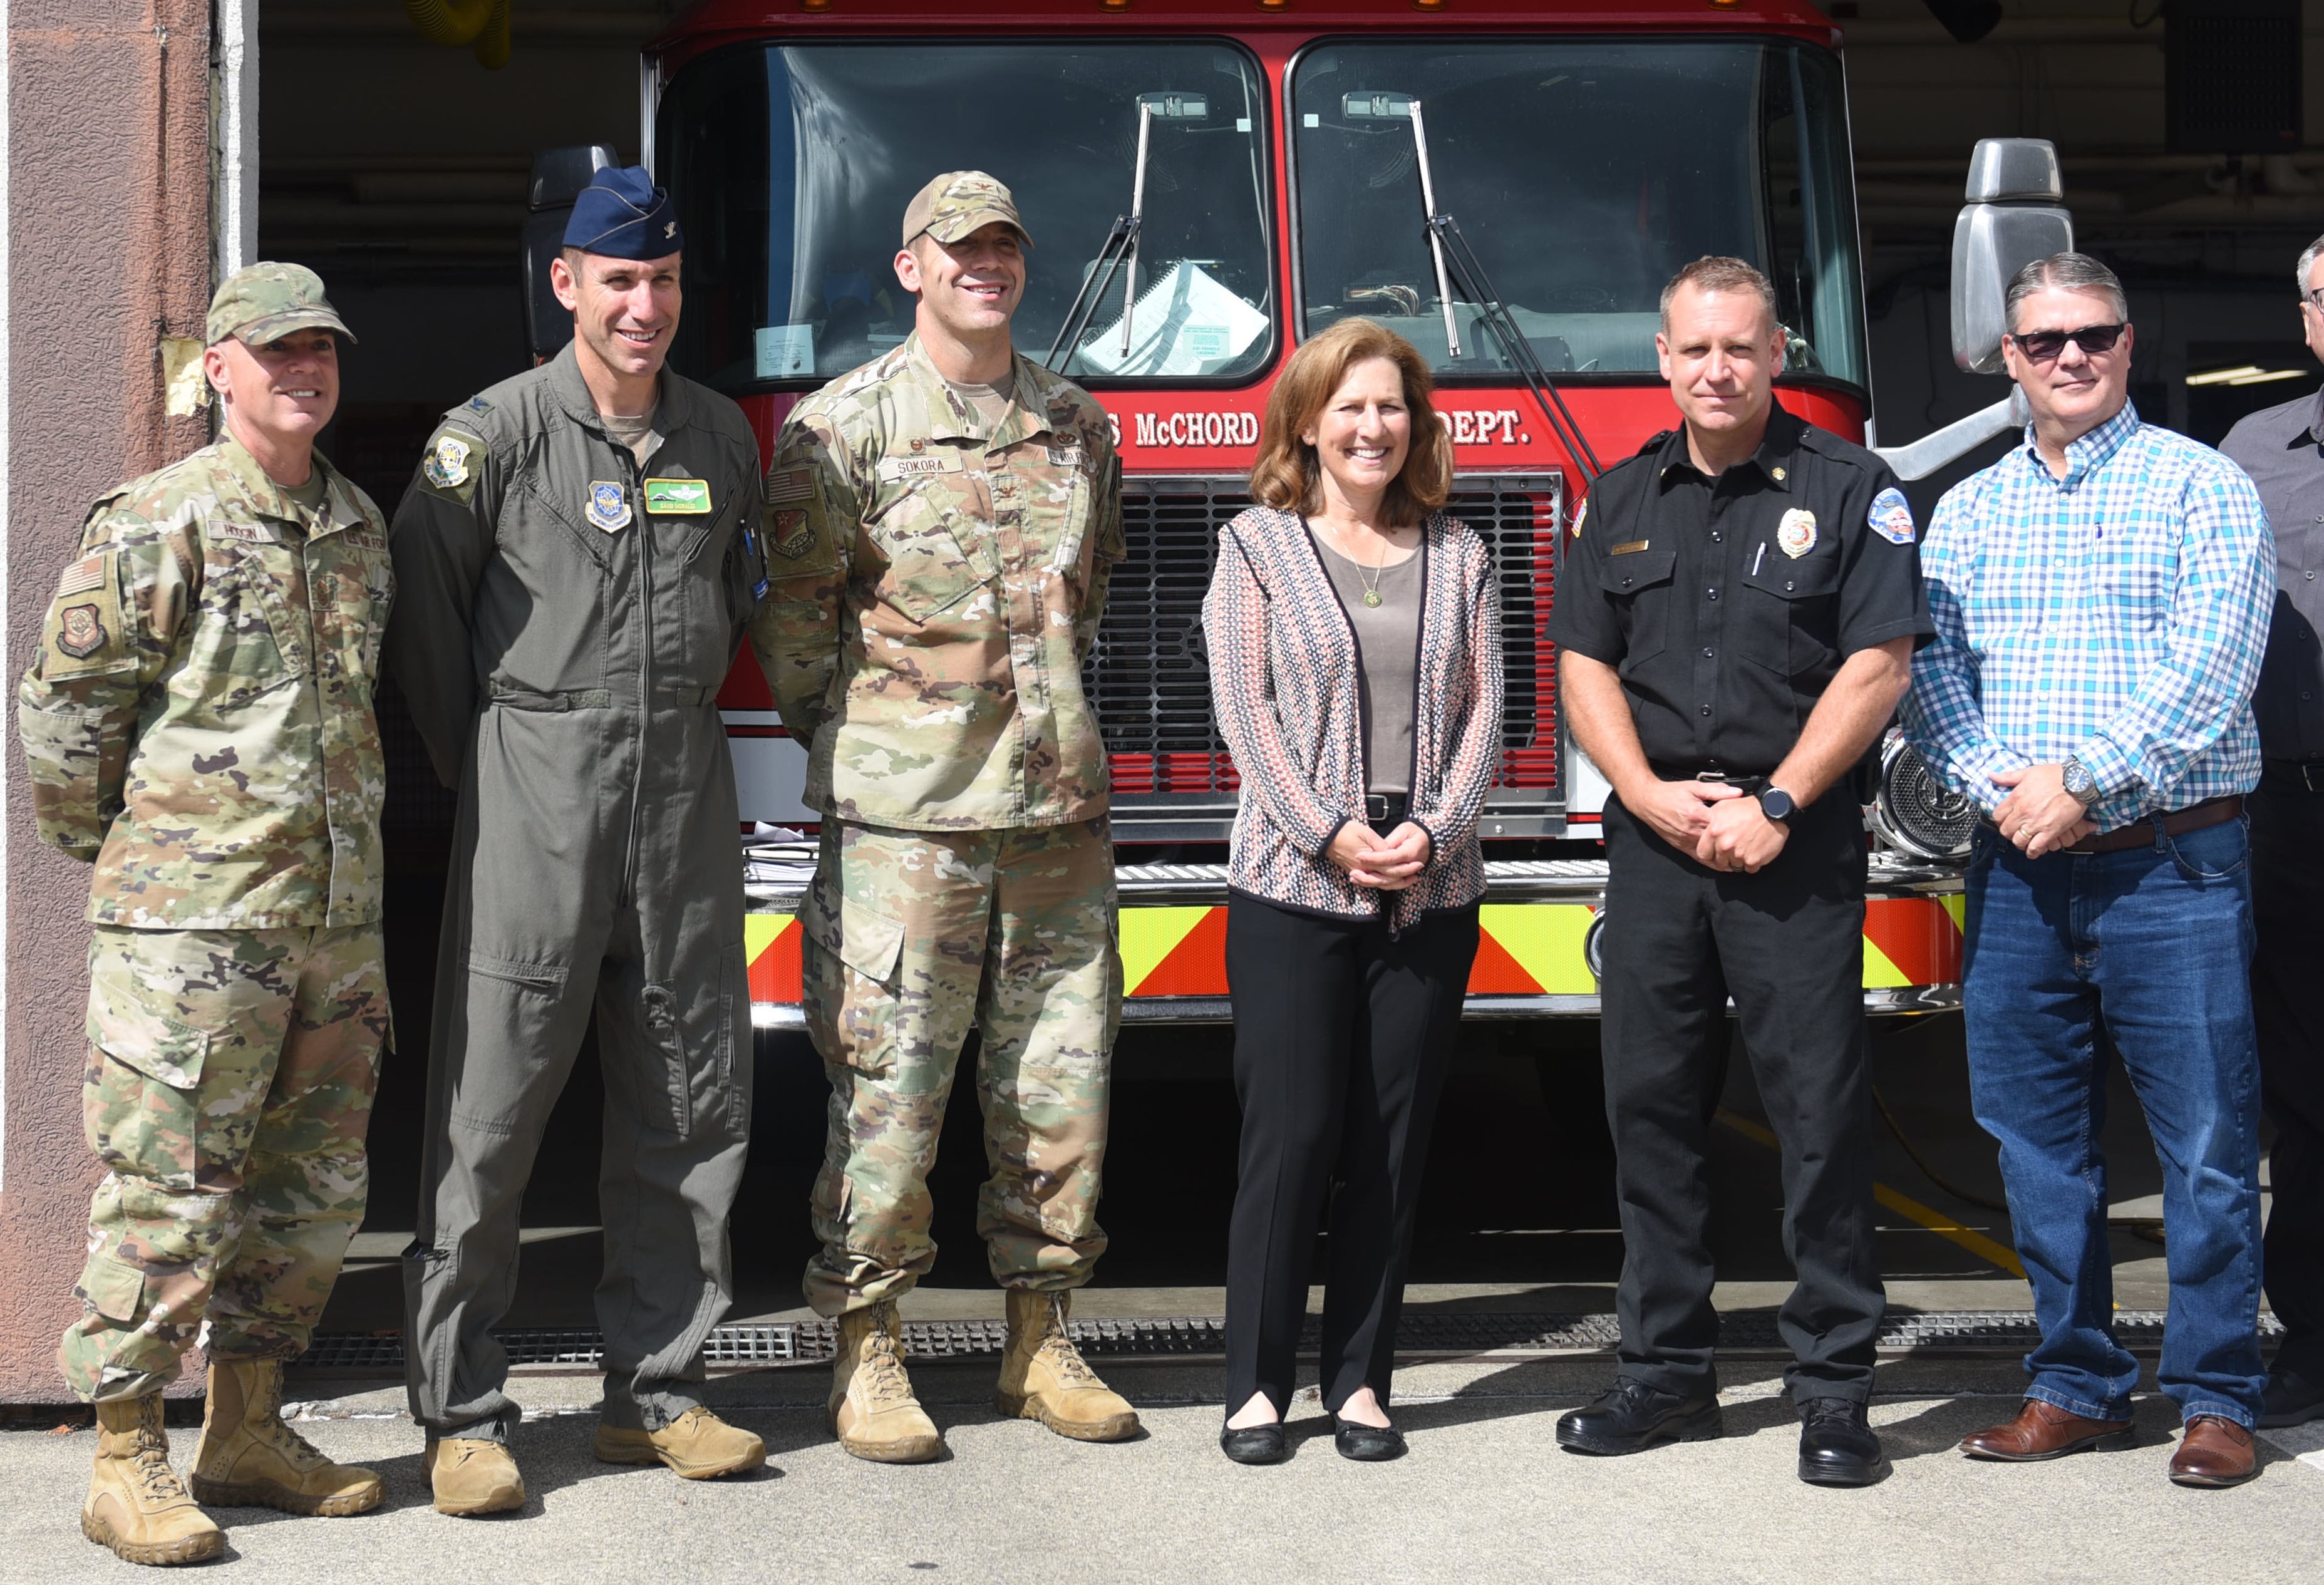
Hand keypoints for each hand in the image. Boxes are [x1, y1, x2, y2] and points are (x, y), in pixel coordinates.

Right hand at [1325, 821, 1430, 890]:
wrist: (1328, 836)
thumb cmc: (1347, 831)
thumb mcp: (1366, 833)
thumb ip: (1381, 845)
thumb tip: (1391, 852)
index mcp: (1368, 860)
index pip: (1391, 869)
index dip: (1406, 868)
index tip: (1418, 864)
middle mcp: (1364, 870)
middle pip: (1387, 880)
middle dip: (1404, 878)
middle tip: (1417, 874)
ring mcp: (1359, 872)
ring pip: (1379, 884)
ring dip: (1395, 884)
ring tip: (1408, 880)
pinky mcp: (1356, 871)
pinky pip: (1371, 882)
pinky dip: (1382, 883)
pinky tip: (1390, 881)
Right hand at [1623, 776, 1743, 853]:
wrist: (1648, 802)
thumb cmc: (1670, 793)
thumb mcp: (1694, 787)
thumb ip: (1717, 791)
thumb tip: (1737, 793)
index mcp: (1697, 815)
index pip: (1722, 826)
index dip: (1738, 829)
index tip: (1751, 831)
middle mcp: (1691, 831)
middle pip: (1718, 843)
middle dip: (1734, 847)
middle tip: (1751, 850)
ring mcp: (1685, 841)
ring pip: (1710, 854)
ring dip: (1725, 859)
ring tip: (1740, 862)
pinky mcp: (1681, 846)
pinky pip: (1698, 858)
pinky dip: (1711, 863)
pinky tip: (1722, 865)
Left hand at [1695, 795, 1788, 872]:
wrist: (1773, 808)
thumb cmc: (1748, 806)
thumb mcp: (1722, 807)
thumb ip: (1709, 821)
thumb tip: (1702, 829)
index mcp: (1714, 832)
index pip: (1703, 853)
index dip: (1709, 854)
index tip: (1715, 852)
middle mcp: (1724, 845)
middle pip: (1719, 862)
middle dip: (1725, 858)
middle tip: (1735, 848)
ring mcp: (1739, 854)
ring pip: (1735, 866)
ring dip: (1740, 860)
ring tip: (1747, 846)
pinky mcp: (1753, 860)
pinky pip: (1749, 869)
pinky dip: (1753, 863)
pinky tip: (1756, 850)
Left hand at [1991, 765, 2095, 857]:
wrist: (2078, 781)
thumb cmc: (2055, 775)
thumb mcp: (2028, 772)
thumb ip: (2008, 777)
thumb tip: (1991, 776)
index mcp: (2016, 798)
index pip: (1997, 816)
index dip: (2000, 819)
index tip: (2005, 819)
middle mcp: (2023, 812)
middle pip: (2006, 831)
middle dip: (2009, 832)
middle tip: (2015, 830)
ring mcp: (2036, 823)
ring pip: (2018, 841)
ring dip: (2020, 842)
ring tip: (2024, 840)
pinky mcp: (2050, 831)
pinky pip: (2036, 847)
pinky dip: (2033, 851)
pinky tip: (2033, 851)